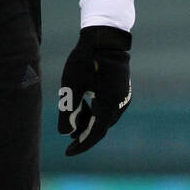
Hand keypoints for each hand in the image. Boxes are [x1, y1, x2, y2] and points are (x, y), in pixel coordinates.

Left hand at [57, 25, 131, 155]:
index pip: (95, 134)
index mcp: (108, 106)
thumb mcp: (71, 85)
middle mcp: (120, 105)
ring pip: (105, 118)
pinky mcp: (123, 91)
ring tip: (74, 117)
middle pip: (101, 127)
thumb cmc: (86, 59)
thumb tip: (66, 133)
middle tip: (69, 137)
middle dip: (85, 133)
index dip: (82, 145)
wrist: (106, 37)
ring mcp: (124, 98)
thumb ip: (68, 111)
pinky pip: (110, 108)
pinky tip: (86, 104)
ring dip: (90, 121)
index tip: (68, 152)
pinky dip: (97, 112)